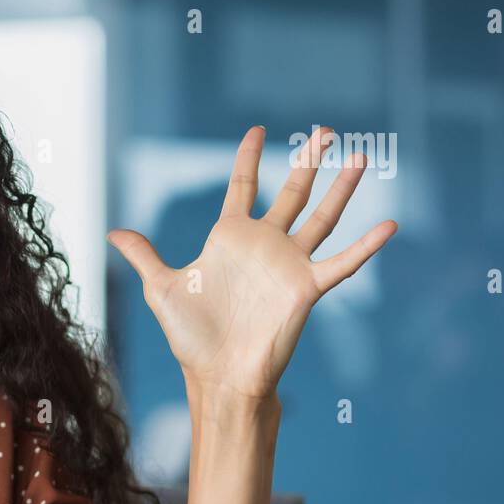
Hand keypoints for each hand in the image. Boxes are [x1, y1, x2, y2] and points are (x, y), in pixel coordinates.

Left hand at [107, 126, 396, 399]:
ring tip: (363, 156)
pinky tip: (390, 224)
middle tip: (325, 130)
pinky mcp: (306, 287)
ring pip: (322, 217)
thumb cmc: (191, 336)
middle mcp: (263, 245)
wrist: (218, 375)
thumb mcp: (161, 288)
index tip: (257, 129)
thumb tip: (112, 233)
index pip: (243, 186)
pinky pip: (343, 262)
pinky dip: (367, 245)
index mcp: (229, 238)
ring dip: (343, 188)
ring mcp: (288, 264)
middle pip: (291, 192)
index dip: (249, 157)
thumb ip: (144, 256)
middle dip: (308, 160)